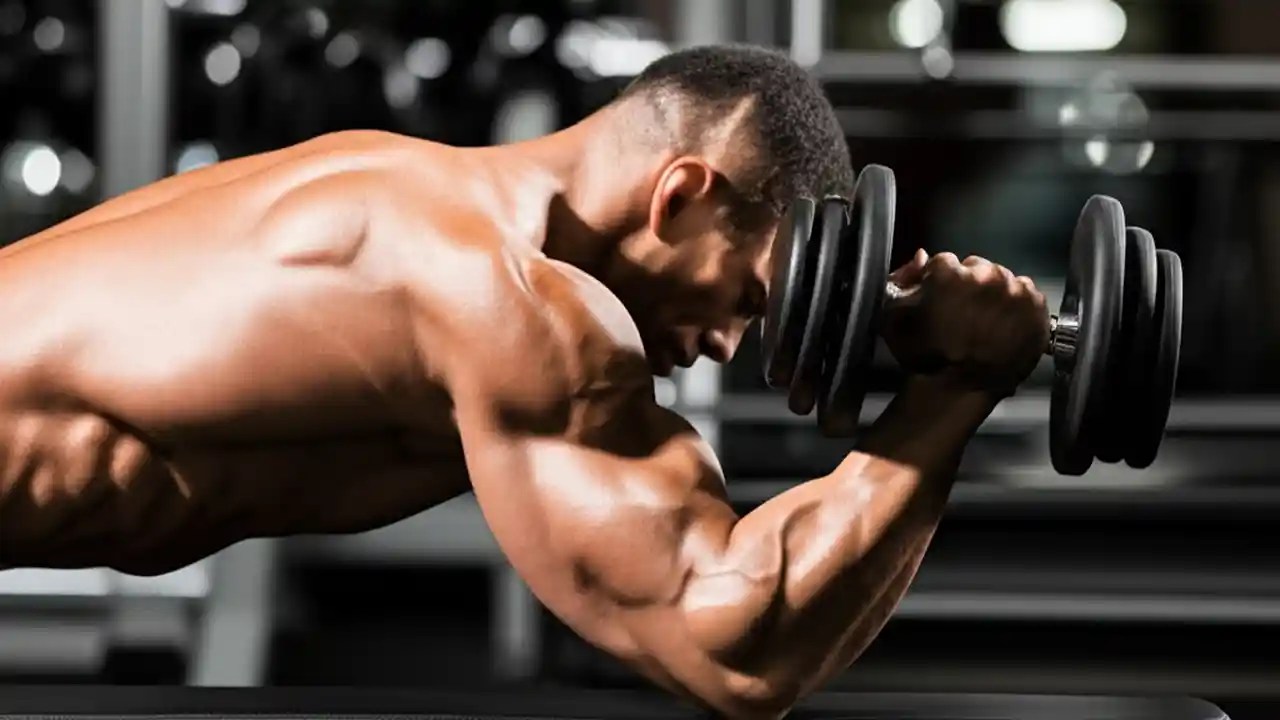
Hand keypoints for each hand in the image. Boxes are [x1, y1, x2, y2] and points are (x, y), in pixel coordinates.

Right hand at [881, 250, 1049, 397]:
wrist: (957, 391)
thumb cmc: (925, 358)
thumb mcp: (894, 317)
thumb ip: (903, 279)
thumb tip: (921, 258)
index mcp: (950, 272)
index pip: (945, 262)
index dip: (941, 282)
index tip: (942, 301)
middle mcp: (987, 276)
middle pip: (977, 268)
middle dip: (970, 286)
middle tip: (964, 315)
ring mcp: (1016, 293)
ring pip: (1004, 281)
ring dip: (995, 296)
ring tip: (984, 324)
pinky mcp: (1037, 310)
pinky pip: (1029, 298)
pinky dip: (1018, 310)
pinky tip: (1003, 328)